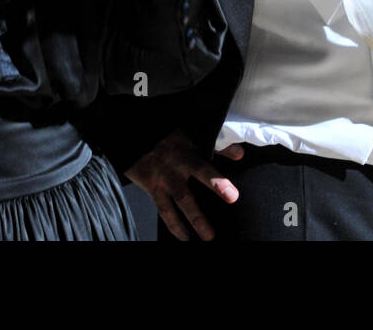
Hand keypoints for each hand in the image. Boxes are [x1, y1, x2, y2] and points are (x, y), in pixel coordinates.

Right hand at [124, 129, 242, 240]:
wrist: (133, 135)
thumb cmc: (165, 138)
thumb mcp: (190, 136)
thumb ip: (217, 147)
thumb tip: (239, 154)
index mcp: (189, 151)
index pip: (207, 163)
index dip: (219, 177)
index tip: (232, 192)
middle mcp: (177, 164)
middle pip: (197, 175)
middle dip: (214, 186)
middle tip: (231, 198)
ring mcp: (164, 177)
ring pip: (181, 198)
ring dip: (195, 218)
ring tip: (208, 236)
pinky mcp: (151, 185)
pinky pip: (164, 209)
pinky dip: (174, 224)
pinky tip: (184, 236)